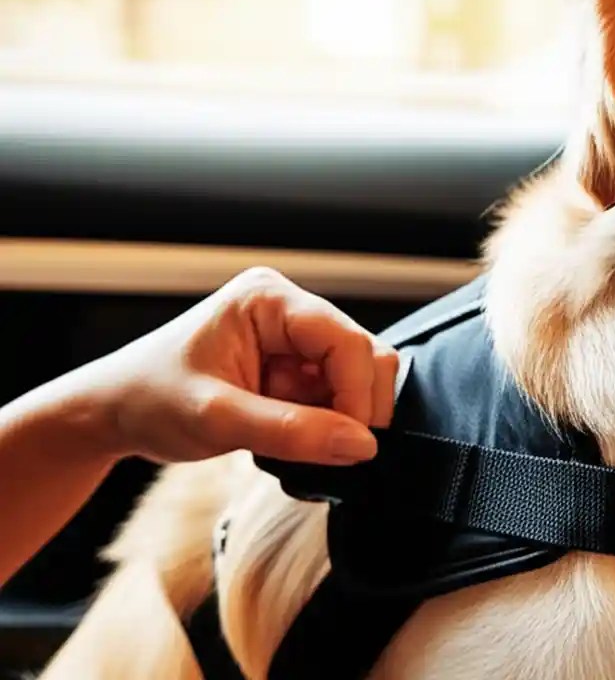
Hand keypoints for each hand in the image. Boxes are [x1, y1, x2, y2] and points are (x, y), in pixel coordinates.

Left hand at [79, 267, 398, 464]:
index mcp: (269, 298)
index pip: (347, 341)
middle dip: (355, 409)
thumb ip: (292, 432)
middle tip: (327, 451)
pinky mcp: (295, 370)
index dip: (357, 395)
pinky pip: (337, 399)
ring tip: (296, 446)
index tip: (350, 444)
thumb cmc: (148, 398)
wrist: (115, 414)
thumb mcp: (217, 419)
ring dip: (339, 421)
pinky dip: (327, 429)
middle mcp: (289, 311)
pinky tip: (294, 443)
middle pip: (364, 357)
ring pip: (357, 381)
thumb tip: (360, 445)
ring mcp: (294, 341)